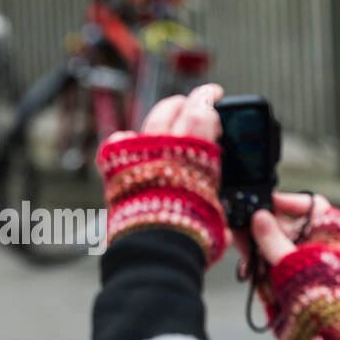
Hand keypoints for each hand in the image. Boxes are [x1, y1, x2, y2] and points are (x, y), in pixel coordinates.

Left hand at [96, 83, 227, 265]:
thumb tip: (224, 211)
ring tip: (170, 117)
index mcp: (196, 152)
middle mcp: (164, 145)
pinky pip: (119, 142)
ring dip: (162, 117)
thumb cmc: (191, 232)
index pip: (203, 110)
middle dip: (185, 102)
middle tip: (193, 103)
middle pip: (173, 108)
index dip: (209, 98)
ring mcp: (137, 152)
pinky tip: (133, 145)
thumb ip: (217, 198)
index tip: (214, 93)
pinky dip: (128, 142)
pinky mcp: (115, 165)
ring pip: (148, 122)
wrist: (153, 246)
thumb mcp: (219, 212)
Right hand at [232, 192, 339, 339]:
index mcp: (328, 233)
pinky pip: (278, 264)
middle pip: (287, 225)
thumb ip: (270, 237)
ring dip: (257, 248)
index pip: (308, 205)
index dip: (284, 202)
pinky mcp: (299, 279)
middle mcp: (321, 244)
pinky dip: (263, 266)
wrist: (332, 331)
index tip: (260, 205)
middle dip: (260, 229)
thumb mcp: (289, 260)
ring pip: (278, 246)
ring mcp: (310, 262)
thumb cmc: (318, 292)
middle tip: (238, 230)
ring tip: (240, 252)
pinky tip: (250, 272)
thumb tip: (258, 215)